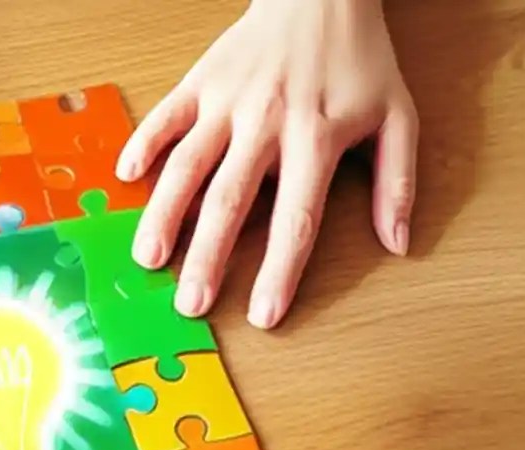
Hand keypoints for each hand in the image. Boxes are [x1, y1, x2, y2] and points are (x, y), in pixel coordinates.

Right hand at [118, 0, 417, 329]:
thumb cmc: (359, 60)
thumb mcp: (398, 116)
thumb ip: (398, 181)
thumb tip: (397, 243)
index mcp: (318, 137)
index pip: (296, 218)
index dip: (279, 271)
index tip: (262, 315)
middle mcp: (268, 123)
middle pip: (231, 201)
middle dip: (208, 258)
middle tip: (190, 305)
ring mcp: (227, 102)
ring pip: (189, 165)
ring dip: (164, 214)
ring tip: (148, 258)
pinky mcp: (200, 82)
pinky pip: (165, 117)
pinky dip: (143, 145)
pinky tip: (126, 179)